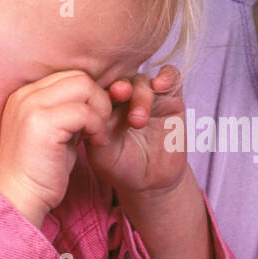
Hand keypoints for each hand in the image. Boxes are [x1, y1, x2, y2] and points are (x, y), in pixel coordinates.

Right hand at [0, 63, 183, 225]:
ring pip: (84, 86)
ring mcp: (30, 106)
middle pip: (78, 76)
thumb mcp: (56, 134)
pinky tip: (95, 143)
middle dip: (99, 99)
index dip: (90, 95)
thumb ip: (70, 112)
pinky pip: (84, 111)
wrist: (19, 199)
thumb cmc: (41, 172)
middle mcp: (24, 95)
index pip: (68, 76)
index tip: (95, 120)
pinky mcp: (41, 123)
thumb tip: (98, 97)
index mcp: (25, 95)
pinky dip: (97, 126)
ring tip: (97, 135)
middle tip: (100, 126)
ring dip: (100, 110)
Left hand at [83, 63, 188, 197]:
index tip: (100, 100)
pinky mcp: (171, 99)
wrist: (153, 181)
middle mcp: (124, 98)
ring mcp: (148, 96)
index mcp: (103, 105)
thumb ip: (92, 132)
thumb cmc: (122, 168)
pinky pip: (170, 77)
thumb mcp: (101, 154)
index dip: (99, 90)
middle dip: (121, 86)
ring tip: (139, 119)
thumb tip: (86, 109)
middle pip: (121, 80)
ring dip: (142, 94)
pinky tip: (161, 84)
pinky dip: (167, 76)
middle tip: (119, 93)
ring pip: (144, 81)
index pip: (99, 88)